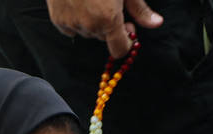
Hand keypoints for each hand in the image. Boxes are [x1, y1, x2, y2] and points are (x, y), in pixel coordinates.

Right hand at [46, 0, 163, 58]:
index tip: (127, 27)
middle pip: (104, 39)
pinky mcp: (57, 18)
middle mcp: (89, 25)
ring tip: (93, 0)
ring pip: (88, 33)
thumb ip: (139, 8)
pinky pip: (71, 28)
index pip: (119, 50)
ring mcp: (71, 22)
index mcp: (108, 19)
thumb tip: (156, 23)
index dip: (126, 42)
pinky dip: (76, 20)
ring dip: (93, 23)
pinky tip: (79, 2)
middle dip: (110, 27)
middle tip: (110, 6)